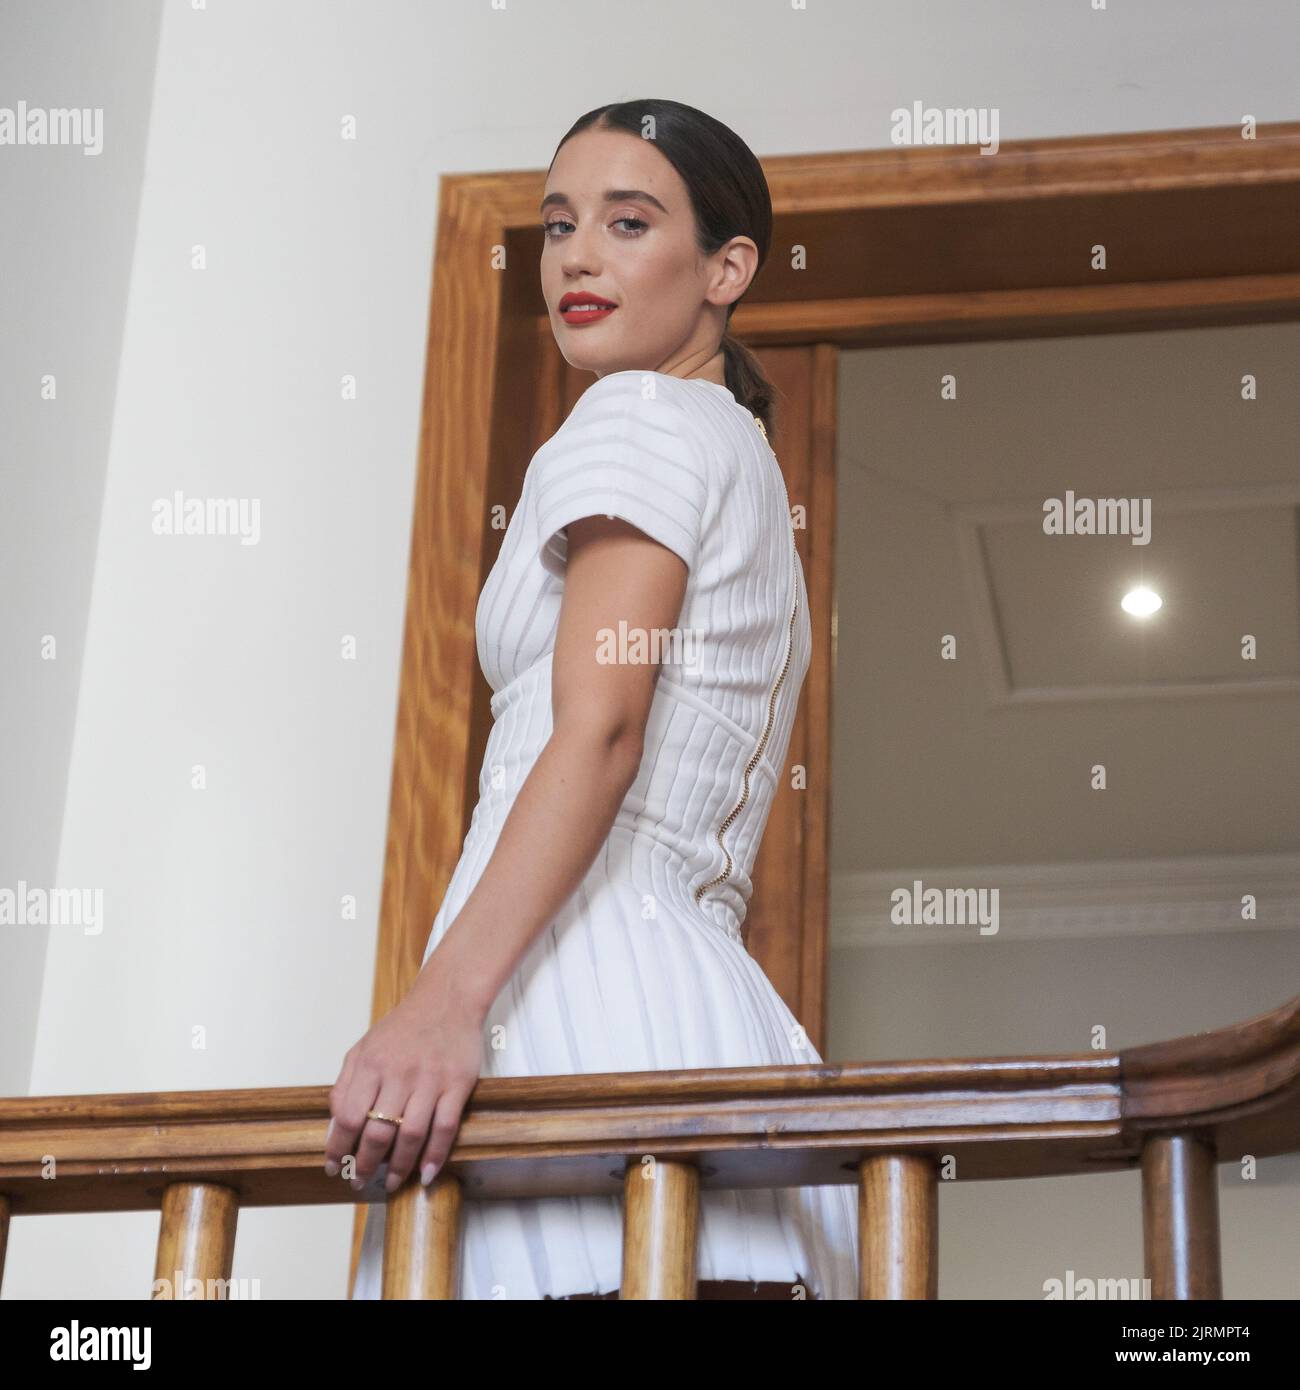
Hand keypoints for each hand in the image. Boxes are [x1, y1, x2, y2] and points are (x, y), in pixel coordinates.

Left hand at [325, 964, 484, 1193]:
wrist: (447, 1000)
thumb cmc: (403, 1028)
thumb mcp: (364, 1048)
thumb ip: (345, 1084)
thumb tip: (336, 1123)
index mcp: (372, 1064)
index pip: (349, 1116)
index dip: (338, 1147)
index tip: (333, 1166)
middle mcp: (400, 1073)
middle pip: (378, 1131)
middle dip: (365, 1164)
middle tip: (360, 1180)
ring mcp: (431, 1080)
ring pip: (411, 1135)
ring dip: (399, 1167)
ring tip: (391, 1183)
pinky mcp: (458, 1084)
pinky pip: (445, 1127)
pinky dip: (436, 1155)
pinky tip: (427, 1172)